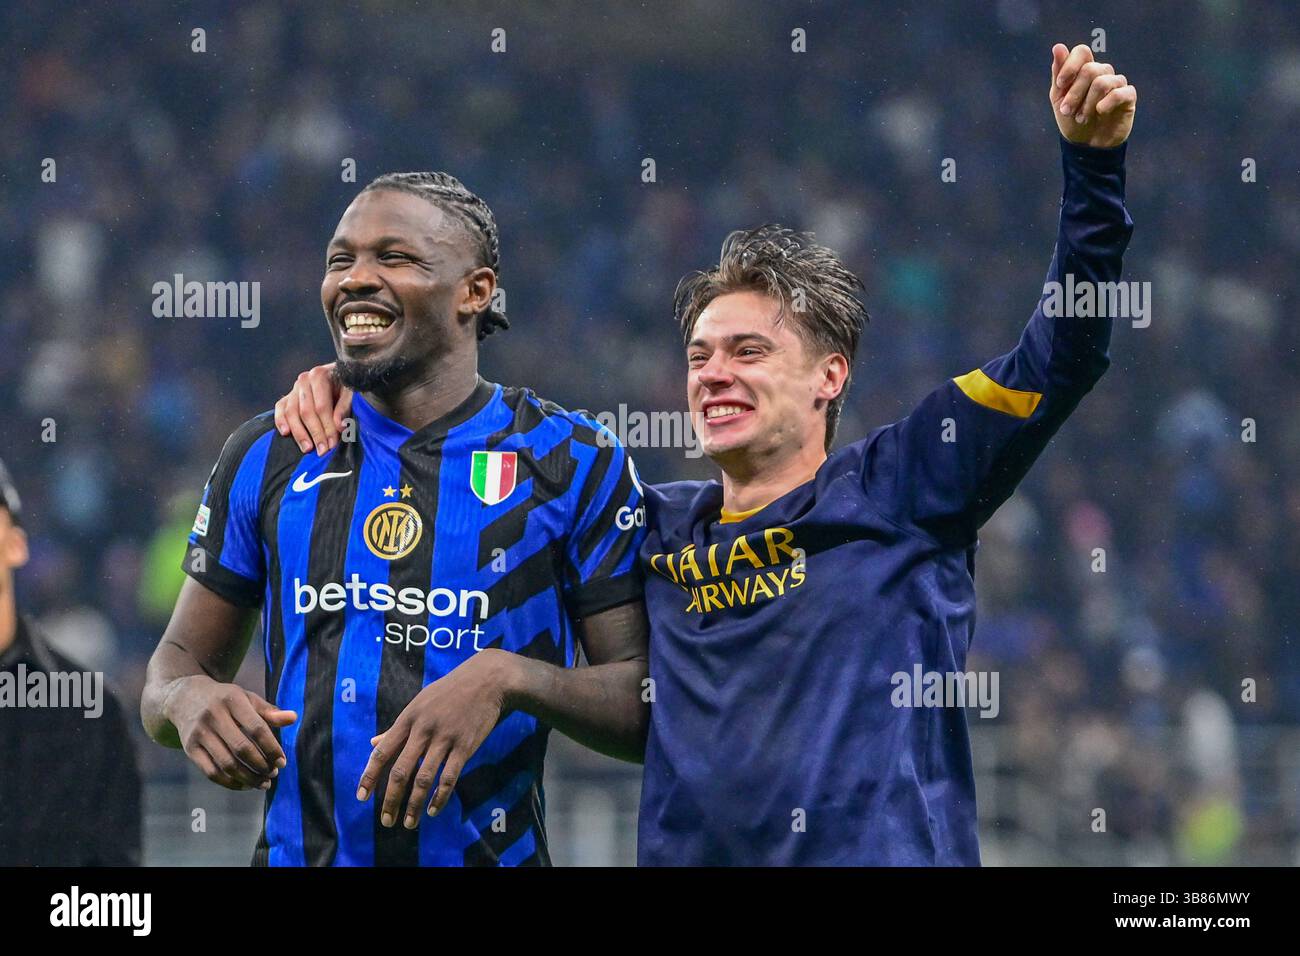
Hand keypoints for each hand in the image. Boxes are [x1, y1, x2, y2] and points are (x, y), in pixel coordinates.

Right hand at [165, 675, 297, 789]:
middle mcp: (213, 716)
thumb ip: (269, 711)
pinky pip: (211, 772)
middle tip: (274, 773)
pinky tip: (244, 785)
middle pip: (241, 748)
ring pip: (226, 764)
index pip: (256, 728)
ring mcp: (199, 733)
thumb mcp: (247, 698)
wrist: (185, 698)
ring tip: (263, 783)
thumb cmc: (225, 700)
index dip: (271, 748)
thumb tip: (293, 718)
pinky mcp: (189, 748)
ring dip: (248, 778)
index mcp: (232, 700)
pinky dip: (230, 783)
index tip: (282, 761)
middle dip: (261, 765)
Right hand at [273, 363, 352, 455]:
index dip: (327, 427)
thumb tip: (339, 426)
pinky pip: (280, 409)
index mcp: (319, 376)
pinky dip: (281, 421)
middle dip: (315, 433)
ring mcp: (294, 389)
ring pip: (291, 413)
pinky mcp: (287, 396)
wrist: (339, 376)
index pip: (321, 407)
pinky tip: (286, 433)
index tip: (332, 444)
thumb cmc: (346, 386)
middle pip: (306, 411)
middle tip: (322, 450)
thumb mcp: (351, 392)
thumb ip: (345, 407)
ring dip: (299, 433)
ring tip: (307, 448)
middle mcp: (304, 380)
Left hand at [357, 649, 518, 828]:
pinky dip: (440, 797)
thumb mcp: (419, 703)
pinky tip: (433, 810)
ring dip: (414, 805)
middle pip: (401, 771)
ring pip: (424, 779)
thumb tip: (373, 744)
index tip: (361, 797)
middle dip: (390, 799)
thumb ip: (396, 728)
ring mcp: (445, 738)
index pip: (383, 752)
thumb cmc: (449, 692)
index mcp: (409, 719)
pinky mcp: (465, 746)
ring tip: (408, 823)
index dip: (370, 776)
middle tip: (385, 820)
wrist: (487, 680)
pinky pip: (449, 777)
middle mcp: (423, 730)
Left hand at [1051, 43, 1136, 147]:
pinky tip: (1100, 112)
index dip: (1069, 66)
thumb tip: (1058, 46)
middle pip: (1090, 70)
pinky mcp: (1128, 97)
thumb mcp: (1059, 98)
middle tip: (1067, 111)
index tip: (1059, 85)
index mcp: (1085, 69)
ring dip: (1087, 103)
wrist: (1086, 145)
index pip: (1082, 52)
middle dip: (1074, 93)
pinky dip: (1105, 104)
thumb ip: (1059, 73)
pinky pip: (1119, 93)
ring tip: (1082, 118)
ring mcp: (1117, 83)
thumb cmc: (1072, 119)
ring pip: (1102, 82)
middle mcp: (1103, 72)